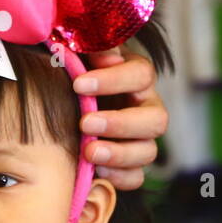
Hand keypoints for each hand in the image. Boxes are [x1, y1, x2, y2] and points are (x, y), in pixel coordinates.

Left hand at [71, 47, 168, 190]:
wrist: (65, 106)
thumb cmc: (75, 78)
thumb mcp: (81, 57)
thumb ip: (89, 47)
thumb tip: (95, 45)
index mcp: (137, 78)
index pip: (141, 74)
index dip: (113, 80)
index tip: (79, 84)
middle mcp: (147, 109)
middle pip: (156, 119)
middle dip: (120, 123)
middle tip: (85, 123)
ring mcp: (142, 140)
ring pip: (149, 151)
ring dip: (119, 153)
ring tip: (88, 153)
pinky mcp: (131, 166)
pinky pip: (136, 177)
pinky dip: (119, 176)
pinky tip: (96, 171)